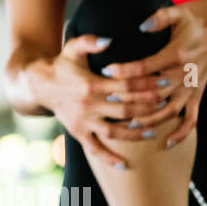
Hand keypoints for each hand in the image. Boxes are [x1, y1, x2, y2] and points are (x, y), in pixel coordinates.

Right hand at [35, 33, 172, 168]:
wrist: (39, 84)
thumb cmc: (62, 65)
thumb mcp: (73, 48)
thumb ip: (90, 42)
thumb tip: (109, 40)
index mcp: (90, 84)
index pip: (125, 86)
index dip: (147, 84)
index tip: (165, 82)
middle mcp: (88, 105)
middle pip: (125, 109)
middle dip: (148, 108)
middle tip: (167, 105)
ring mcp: (83, 121)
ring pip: (114, 132)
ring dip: (135, 133)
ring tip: (152, 132)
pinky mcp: (78, 132)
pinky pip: (95, 149)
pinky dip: (108, 158)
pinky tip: (125, 165)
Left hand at [97, 4, 206, 149]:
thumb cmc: (193, 27)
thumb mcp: (179, 14)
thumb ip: (160, 17)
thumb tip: (142, 25)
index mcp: (175, 56)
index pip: (145, 66)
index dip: (125, 69)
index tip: (106, 70)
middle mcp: (182, 77)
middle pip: (153, 93)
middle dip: (131, 99)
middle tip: (109, 99)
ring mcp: (189, 91)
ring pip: (168, 111)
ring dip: (149, 119)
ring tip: (129, 123)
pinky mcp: (196, 98)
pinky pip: (191, 120)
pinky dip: (180, 134)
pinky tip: (166, 143)